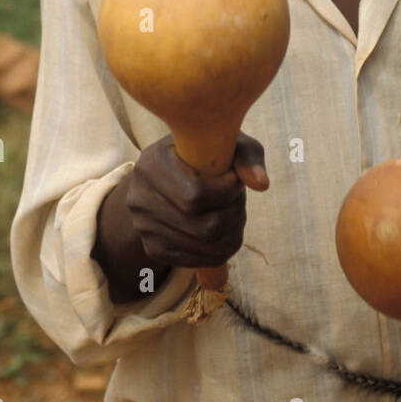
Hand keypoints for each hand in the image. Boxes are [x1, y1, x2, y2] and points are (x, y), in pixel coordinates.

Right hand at [125, 131, 267, 270]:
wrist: (169, 176)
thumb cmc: (201, 153)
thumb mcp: (224, 141)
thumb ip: (246, 155)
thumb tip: (261, 184)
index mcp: (151, 164)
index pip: (195, 194)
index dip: (227, 192)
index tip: (236, 180)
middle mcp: (139, 198)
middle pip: (203, 226)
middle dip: (234, 214)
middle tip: (238, 199)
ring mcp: (144, 227)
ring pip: (205, 246)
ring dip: (233, 231)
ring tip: (234, 212)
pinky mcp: (153, 249)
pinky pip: (199, 260)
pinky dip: (222, 248)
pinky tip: (226, 229)